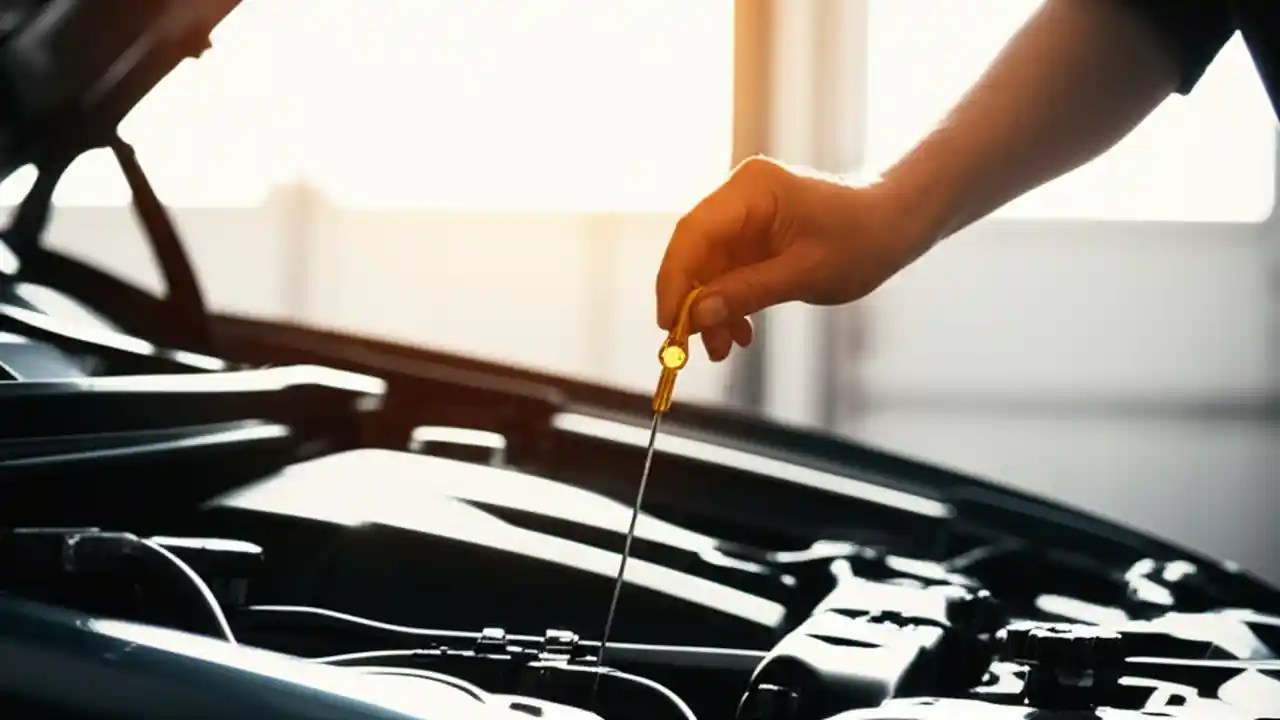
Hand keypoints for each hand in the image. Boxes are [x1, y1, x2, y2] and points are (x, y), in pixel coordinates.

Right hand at [656, 156, 933, 360]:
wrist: (895, 224)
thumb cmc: (862, 238)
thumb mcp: (805, 273)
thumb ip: (748, 292)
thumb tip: (696, 314)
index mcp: (751, 190)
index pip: (693, 233)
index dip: (674, 281)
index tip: (668, 324)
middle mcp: (740, 197)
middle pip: (694, 252)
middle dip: (691, 302)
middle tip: (686, 348)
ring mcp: (745, 217)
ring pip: (708, 268)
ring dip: (711, 310)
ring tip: (722, 349)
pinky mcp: (753, 237)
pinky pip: (727, 273)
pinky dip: (729, 304)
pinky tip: (739, 334)